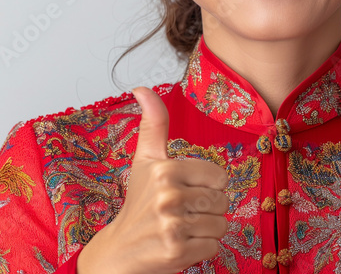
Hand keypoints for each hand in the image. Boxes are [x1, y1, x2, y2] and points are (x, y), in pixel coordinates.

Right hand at [77, 86, 229, 273]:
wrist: (118, 252)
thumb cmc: (139, 203)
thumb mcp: (145, 161)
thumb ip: (153, 124)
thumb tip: (142, 88)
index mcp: (166, 169)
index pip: (220, 177)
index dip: (208, 186)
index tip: (186, 191)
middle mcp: (168, 195)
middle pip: (222, 201)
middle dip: (208, 210)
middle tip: (182, 213)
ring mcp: (172, 225)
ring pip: (221, 225)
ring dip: (206, 231)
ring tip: (182, 229)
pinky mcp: (177, 252)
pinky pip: (214, 247)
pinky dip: (202, 250)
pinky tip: (180, 245)